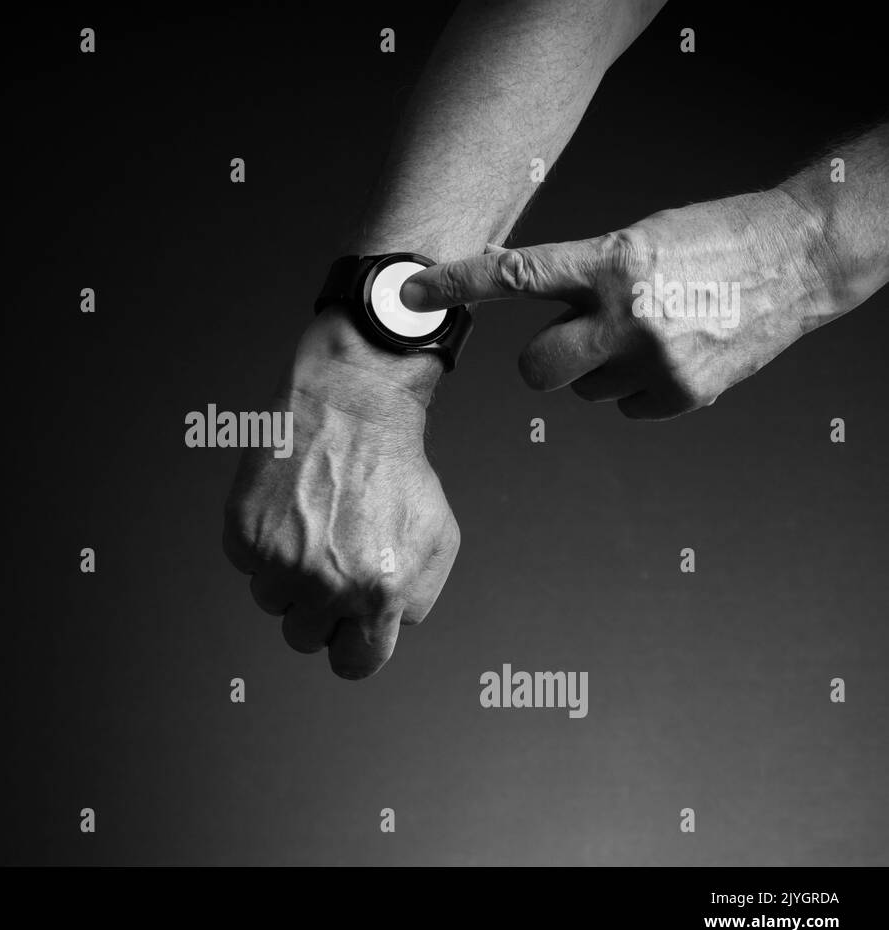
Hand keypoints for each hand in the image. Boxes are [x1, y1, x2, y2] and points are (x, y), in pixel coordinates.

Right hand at [222, 307, 459, 678]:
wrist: (350, 407)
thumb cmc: (396, 468)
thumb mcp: (437, 539)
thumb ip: (416, 596)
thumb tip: (389, 625)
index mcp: (378, 595)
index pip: (354, 664)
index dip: (350, 646)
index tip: (346, 630)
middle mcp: (326, 586)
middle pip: (305, 638)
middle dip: (317, 608)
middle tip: (330, 560)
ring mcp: (279, 562)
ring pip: (271, 602)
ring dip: (286, 574)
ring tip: (311, 525)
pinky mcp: (245, 535)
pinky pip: (246, 564)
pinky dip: (261, 541)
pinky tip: (288, 507)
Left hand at [401, 188, 832, 418]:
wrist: (799, 258)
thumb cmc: (713, 240)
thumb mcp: (639, 242)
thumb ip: (587, 278)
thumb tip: (538, 315)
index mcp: (613, 262)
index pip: (517, 276)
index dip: (457, 284)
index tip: (409, 290)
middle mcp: (628, 315)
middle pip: (536, 371)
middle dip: (546, 361)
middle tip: (576, 338)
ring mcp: (657, 361)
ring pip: (583, 391)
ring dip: (601, 368)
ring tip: (648, 334)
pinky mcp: (684, 395)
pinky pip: (624, 409)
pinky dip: (638, 390)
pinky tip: (671, 357)